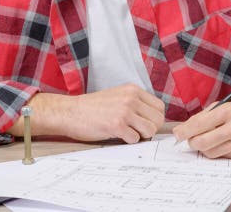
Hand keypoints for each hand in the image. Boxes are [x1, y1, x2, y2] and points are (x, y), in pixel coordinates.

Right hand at [10, 84, 164, 143]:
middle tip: (137, 131)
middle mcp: (131, 98)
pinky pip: (135, 139)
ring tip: (127, 133)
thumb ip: (136, 103)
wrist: (71, 112)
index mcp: (133, 90)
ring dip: (140, 136)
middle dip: (150, 129)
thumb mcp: (118, 96)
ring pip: (150, 130)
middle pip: (158, 119)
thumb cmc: (93, 107)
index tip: (145, 124)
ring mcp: (124, 111)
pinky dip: (128, 141)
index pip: (160, 107)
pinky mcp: (116, 125)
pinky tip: (118, 135)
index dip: (155, 119)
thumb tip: (154, 119)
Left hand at [171, 89, 230, 159]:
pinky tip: (224, 143)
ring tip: (209, 140)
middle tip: (191, 140)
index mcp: (229, 111)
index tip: (177, 134)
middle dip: (193, 142)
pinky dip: (220, 151)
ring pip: (212, 152)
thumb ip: (210, 114)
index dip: (185, 131)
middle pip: (203, 142)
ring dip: (205, 148)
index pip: (200, 124)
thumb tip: (190, 126)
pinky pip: (224, 157)